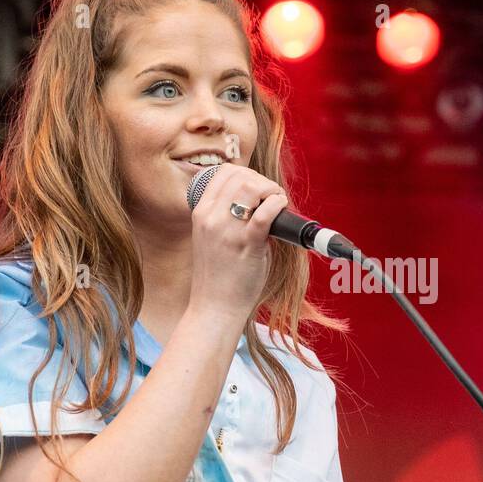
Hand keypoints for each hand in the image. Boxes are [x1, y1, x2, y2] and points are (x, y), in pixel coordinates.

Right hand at [188, 163, 288, 321]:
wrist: (214, 308)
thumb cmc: (218, 276)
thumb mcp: (213, 238)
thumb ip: (229, 218)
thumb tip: (259, 203)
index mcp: (201, 213)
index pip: (223, 173)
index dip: (247, 173)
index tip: (259, 187)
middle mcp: (210, 217)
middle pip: (239, 176)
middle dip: (262, 180)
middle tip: (273, 195)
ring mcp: (227, 230)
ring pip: (250, 187)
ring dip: (271, 190)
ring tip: (278, 202)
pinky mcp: (246, 244)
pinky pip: (264, 213)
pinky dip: (277, 204)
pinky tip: (281, 208)